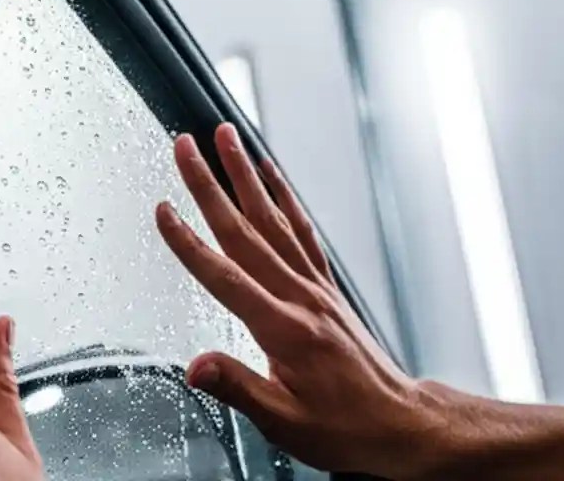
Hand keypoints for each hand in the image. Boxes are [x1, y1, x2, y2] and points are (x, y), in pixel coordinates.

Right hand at [157, 123, 445, 478]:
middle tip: (185, 145)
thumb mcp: (284, 422)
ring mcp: (316, 287)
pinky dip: (284, 197)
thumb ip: (237, 388)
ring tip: (225, 136)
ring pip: (273, 218)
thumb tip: (196, 367)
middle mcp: (301, 297)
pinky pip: (302, 230)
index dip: (188, 242)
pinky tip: (270, 174)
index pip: (224, 275)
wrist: (401, 425)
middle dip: (209, 184)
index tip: (163, 209)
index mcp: (284, 329)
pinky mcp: (326, 287)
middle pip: (244, 230)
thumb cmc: (345, 428)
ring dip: (246, 174)